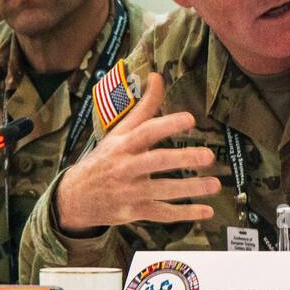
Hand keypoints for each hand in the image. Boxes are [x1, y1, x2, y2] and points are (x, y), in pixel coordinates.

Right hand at [54, 72, 220, 232]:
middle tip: (207, 156)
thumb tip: (157, 75)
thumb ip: (143, 108)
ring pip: (163, 191)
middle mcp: (126, 167)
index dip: (167, 124)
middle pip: (156, 162)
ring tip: (216, 185)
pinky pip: (162, 214)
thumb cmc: (104, 159)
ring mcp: (130, 191)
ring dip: (191, 189)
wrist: (74, 198)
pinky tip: (207, 211)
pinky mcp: (134, 211)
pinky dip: (185, 214)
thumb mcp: (119, 133)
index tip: (190, 118)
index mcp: (123, 145)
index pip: (145, 132)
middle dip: (182, 159)